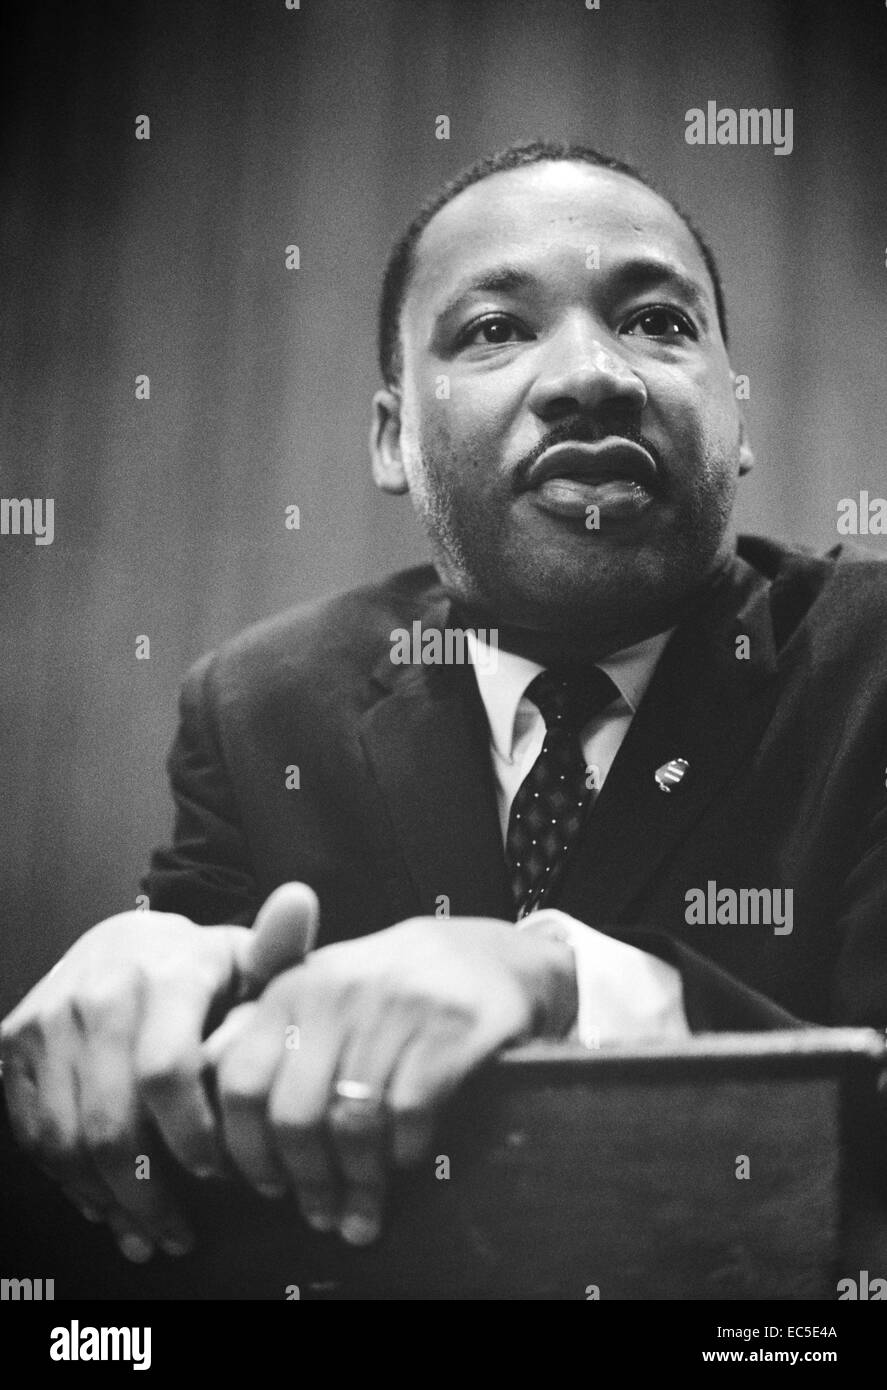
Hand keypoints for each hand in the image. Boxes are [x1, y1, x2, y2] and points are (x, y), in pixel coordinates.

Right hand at [0, 882, 317, 1261]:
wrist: (120, 942)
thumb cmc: (200, 968)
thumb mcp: (244, 959)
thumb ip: (278, 951)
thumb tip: (301, 901)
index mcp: (165, 972)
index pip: (166, 1070)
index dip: (190, 1133)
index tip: (219, 1171)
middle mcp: (100, 993)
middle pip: (111, 1120)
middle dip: (148, 1191)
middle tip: (180, 1230)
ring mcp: (50, 1020)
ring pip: (67, 1137)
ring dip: (107, 1198)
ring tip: (146, 1229)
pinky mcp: (16, 1043)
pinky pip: (34, 1132)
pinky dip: (68, 1179)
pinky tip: (104, 1202)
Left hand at [206, 914, 576, 1245]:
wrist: (484, 953)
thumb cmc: (386, 985)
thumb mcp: (319, 991)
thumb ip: (263, 1032)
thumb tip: (207, 1092)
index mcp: (293, 988)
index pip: (241, 1082)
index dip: (244, 1149)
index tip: (262, 1186)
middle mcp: (337, 993)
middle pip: (293, 1115)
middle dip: (302, 1181)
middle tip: (316, 1213)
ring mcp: (395, 1010)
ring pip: (352, 1124)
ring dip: (354, 1184)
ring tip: (359, 1215)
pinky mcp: (450, 1031)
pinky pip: (408, 1116)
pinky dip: (402, 1154)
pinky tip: (404, 1165)